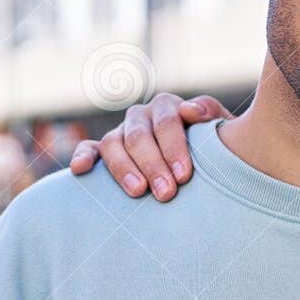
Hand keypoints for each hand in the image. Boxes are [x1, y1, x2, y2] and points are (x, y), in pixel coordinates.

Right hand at [70, 93, 229, 200]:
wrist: (206, 165)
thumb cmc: (215, 149)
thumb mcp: (219, 130)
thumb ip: (210, 114)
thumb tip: (190, 110)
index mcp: (167, 107)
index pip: (167, 120)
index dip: (174, 147)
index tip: (185, 176)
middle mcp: (141, 116)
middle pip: (139, 136)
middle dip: (153, 165)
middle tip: (166, 193)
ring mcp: (120, 133)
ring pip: (112, 143)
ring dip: (123, 168)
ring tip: (138, 192)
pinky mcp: (103, 150)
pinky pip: (88, 149)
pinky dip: (82, 156)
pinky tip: (80, 170)